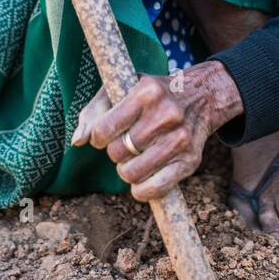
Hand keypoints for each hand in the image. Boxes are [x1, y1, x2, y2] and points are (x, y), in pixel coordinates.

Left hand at [71, 59, 242, 200]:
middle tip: (125, 144)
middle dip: (115, 152)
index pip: (105, 129)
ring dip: (126, 171)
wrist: (201, 97)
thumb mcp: (122, 88)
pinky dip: (142, 190)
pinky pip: (156, 189)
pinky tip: (142, 179)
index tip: (104, 135)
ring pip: (133, 173)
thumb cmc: (152, 95)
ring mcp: (181, 138)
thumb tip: (77, 141)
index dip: (98, 138)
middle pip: (118, 153)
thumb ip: (94, 111)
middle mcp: (166, 114)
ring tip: (133, 159)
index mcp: (147, 92)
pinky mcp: (191, 160)